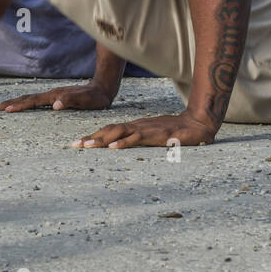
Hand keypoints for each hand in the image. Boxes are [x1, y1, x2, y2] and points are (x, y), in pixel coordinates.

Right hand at [0, 82, 114, 112]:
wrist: (102, 88)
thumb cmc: (95, 98)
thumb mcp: (86, 101)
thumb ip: (71, 101)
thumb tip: (55, 105)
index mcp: (55, 95)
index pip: (33, 101)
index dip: (20, 105)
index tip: (6, 110)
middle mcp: (52, 94)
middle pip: (27, 97)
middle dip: (11, 102)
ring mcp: (53, 95)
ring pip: (30, 98)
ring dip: (16, 102)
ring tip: (3, 107)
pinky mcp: (55, 97)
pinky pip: (36, 100)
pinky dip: (26, 103)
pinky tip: (23, 106)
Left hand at [72, 112, 215, 149]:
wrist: (197, 123)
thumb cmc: (176, 132)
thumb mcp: (154, 136)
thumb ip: (142, 139)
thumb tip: (126, 147)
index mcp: (136, 126)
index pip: (110, 130)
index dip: (94, 135)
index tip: (79, 143)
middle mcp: (137, 125)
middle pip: (109, 130)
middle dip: (91, 137)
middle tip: (74, 145)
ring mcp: (145, 129)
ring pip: (118, 133)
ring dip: (101, 140)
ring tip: (86, 146)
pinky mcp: (155, 135)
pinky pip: (136, 138)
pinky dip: (123, 142)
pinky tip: (112, 148)